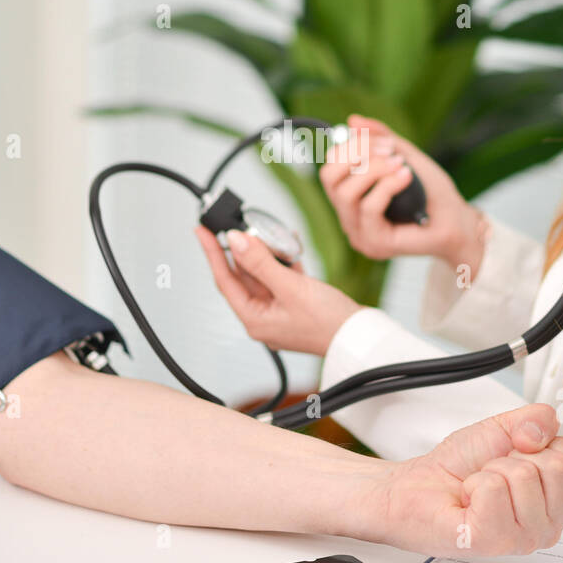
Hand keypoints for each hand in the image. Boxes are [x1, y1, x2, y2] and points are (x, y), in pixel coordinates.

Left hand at [194, 225, 363, 355]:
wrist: (361, 337)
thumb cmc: (329, 323)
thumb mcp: (291, 288)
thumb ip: (261, 263)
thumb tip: (236, 240)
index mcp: (255, 320)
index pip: (224, 280)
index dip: (212, 253)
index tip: (201, 231)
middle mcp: (263, 317)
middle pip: (244, 275)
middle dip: (246, 249)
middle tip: (244, 225)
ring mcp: (280, 311)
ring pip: (264, 274)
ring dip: (268, 253)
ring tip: (273, 234)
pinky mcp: (296, 304)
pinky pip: (282, 278)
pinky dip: (284, 261)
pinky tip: (290, 245)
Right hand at [320, 114, 486, 272]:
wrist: (457, 220)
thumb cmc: (431, 192)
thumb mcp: (404, 156)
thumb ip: (381, 138)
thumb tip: (353, 121)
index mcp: (350, 198)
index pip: (330, 167)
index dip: (352, 146)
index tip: (386, 142)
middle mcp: (348, 217)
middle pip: (328, 178)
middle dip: (358, 154)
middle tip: (391, 151)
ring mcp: (359, 233)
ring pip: (345, 193)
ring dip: (375, 170)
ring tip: (401, 165)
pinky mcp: (374, 243)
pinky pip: (368, 208)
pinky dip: (388, 186)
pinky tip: (406, 177)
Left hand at [361, 404, 562, 557]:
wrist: (419, 485)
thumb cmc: (461, 465)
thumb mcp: (506, 428)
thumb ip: (537, 418)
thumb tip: (543, 430)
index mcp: (560, 497)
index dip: (553, 444)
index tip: (526, 451)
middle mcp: (549, 522)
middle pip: (559, 468)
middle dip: (519, 456)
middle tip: (498, 469)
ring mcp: (524, 536)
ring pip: (525, 476)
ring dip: (493, 469)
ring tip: (481, 485)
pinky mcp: (494, 540)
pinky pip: (494, 489)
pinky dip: (475, 482)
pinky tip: (470, 498)